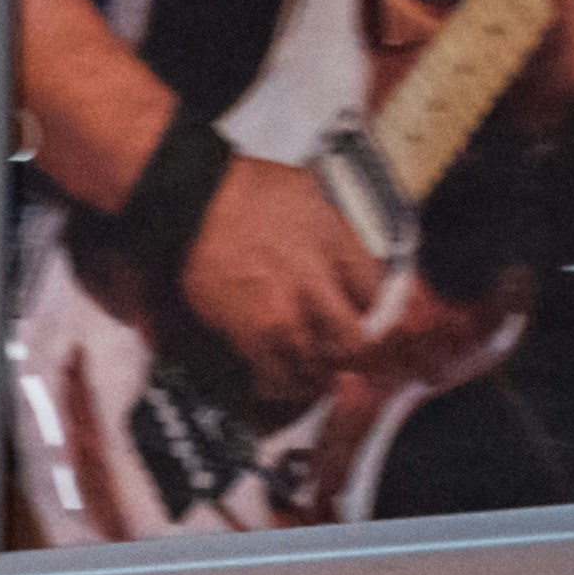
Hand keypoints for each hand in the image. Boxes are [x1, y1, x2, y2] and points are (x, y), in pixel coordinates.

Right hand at [174, 153, 396, 401]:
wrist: (197, 202)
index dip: (372, 312)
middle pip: (353, 341)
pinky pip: (274, 374)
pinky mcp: (249, 334)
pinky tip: (277, 379)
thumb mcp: (313, 196)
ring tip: (311, 376)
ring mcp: (284, 314)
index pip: (376, 296)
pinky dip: (279, 383)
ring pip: (317, 366)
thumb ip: (335, 235)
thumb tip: (346, 258)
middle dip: (349, 353)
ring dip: (316, 374)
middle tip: (339, 356)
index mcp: (339, 248)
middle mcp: (317, 286)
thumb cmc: (250, 191)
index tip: (361, 317)